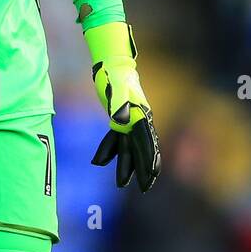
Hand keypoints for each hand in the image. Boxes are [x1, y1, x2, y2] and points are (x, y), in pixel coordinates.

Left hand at [86, 22, 160, 191]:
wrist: (113, 64)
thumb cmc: (115, 75)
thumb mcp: (115, 88)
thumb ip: (118, 103)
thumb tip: (119, 120)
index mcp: (140, 116)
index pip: (146, 143)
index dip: (148, 161)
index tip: (150, 176)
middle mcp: (138, 120)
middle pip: (142, 150)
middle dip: (143, 170)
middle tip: (144, 188)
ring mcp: (130, 120)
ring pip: (129, 148)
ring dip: (127, 165)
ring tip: (123, 183)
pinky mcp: (119, 118)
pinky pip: (116, 139)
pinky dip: (109, 150)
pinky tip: (99, 162)